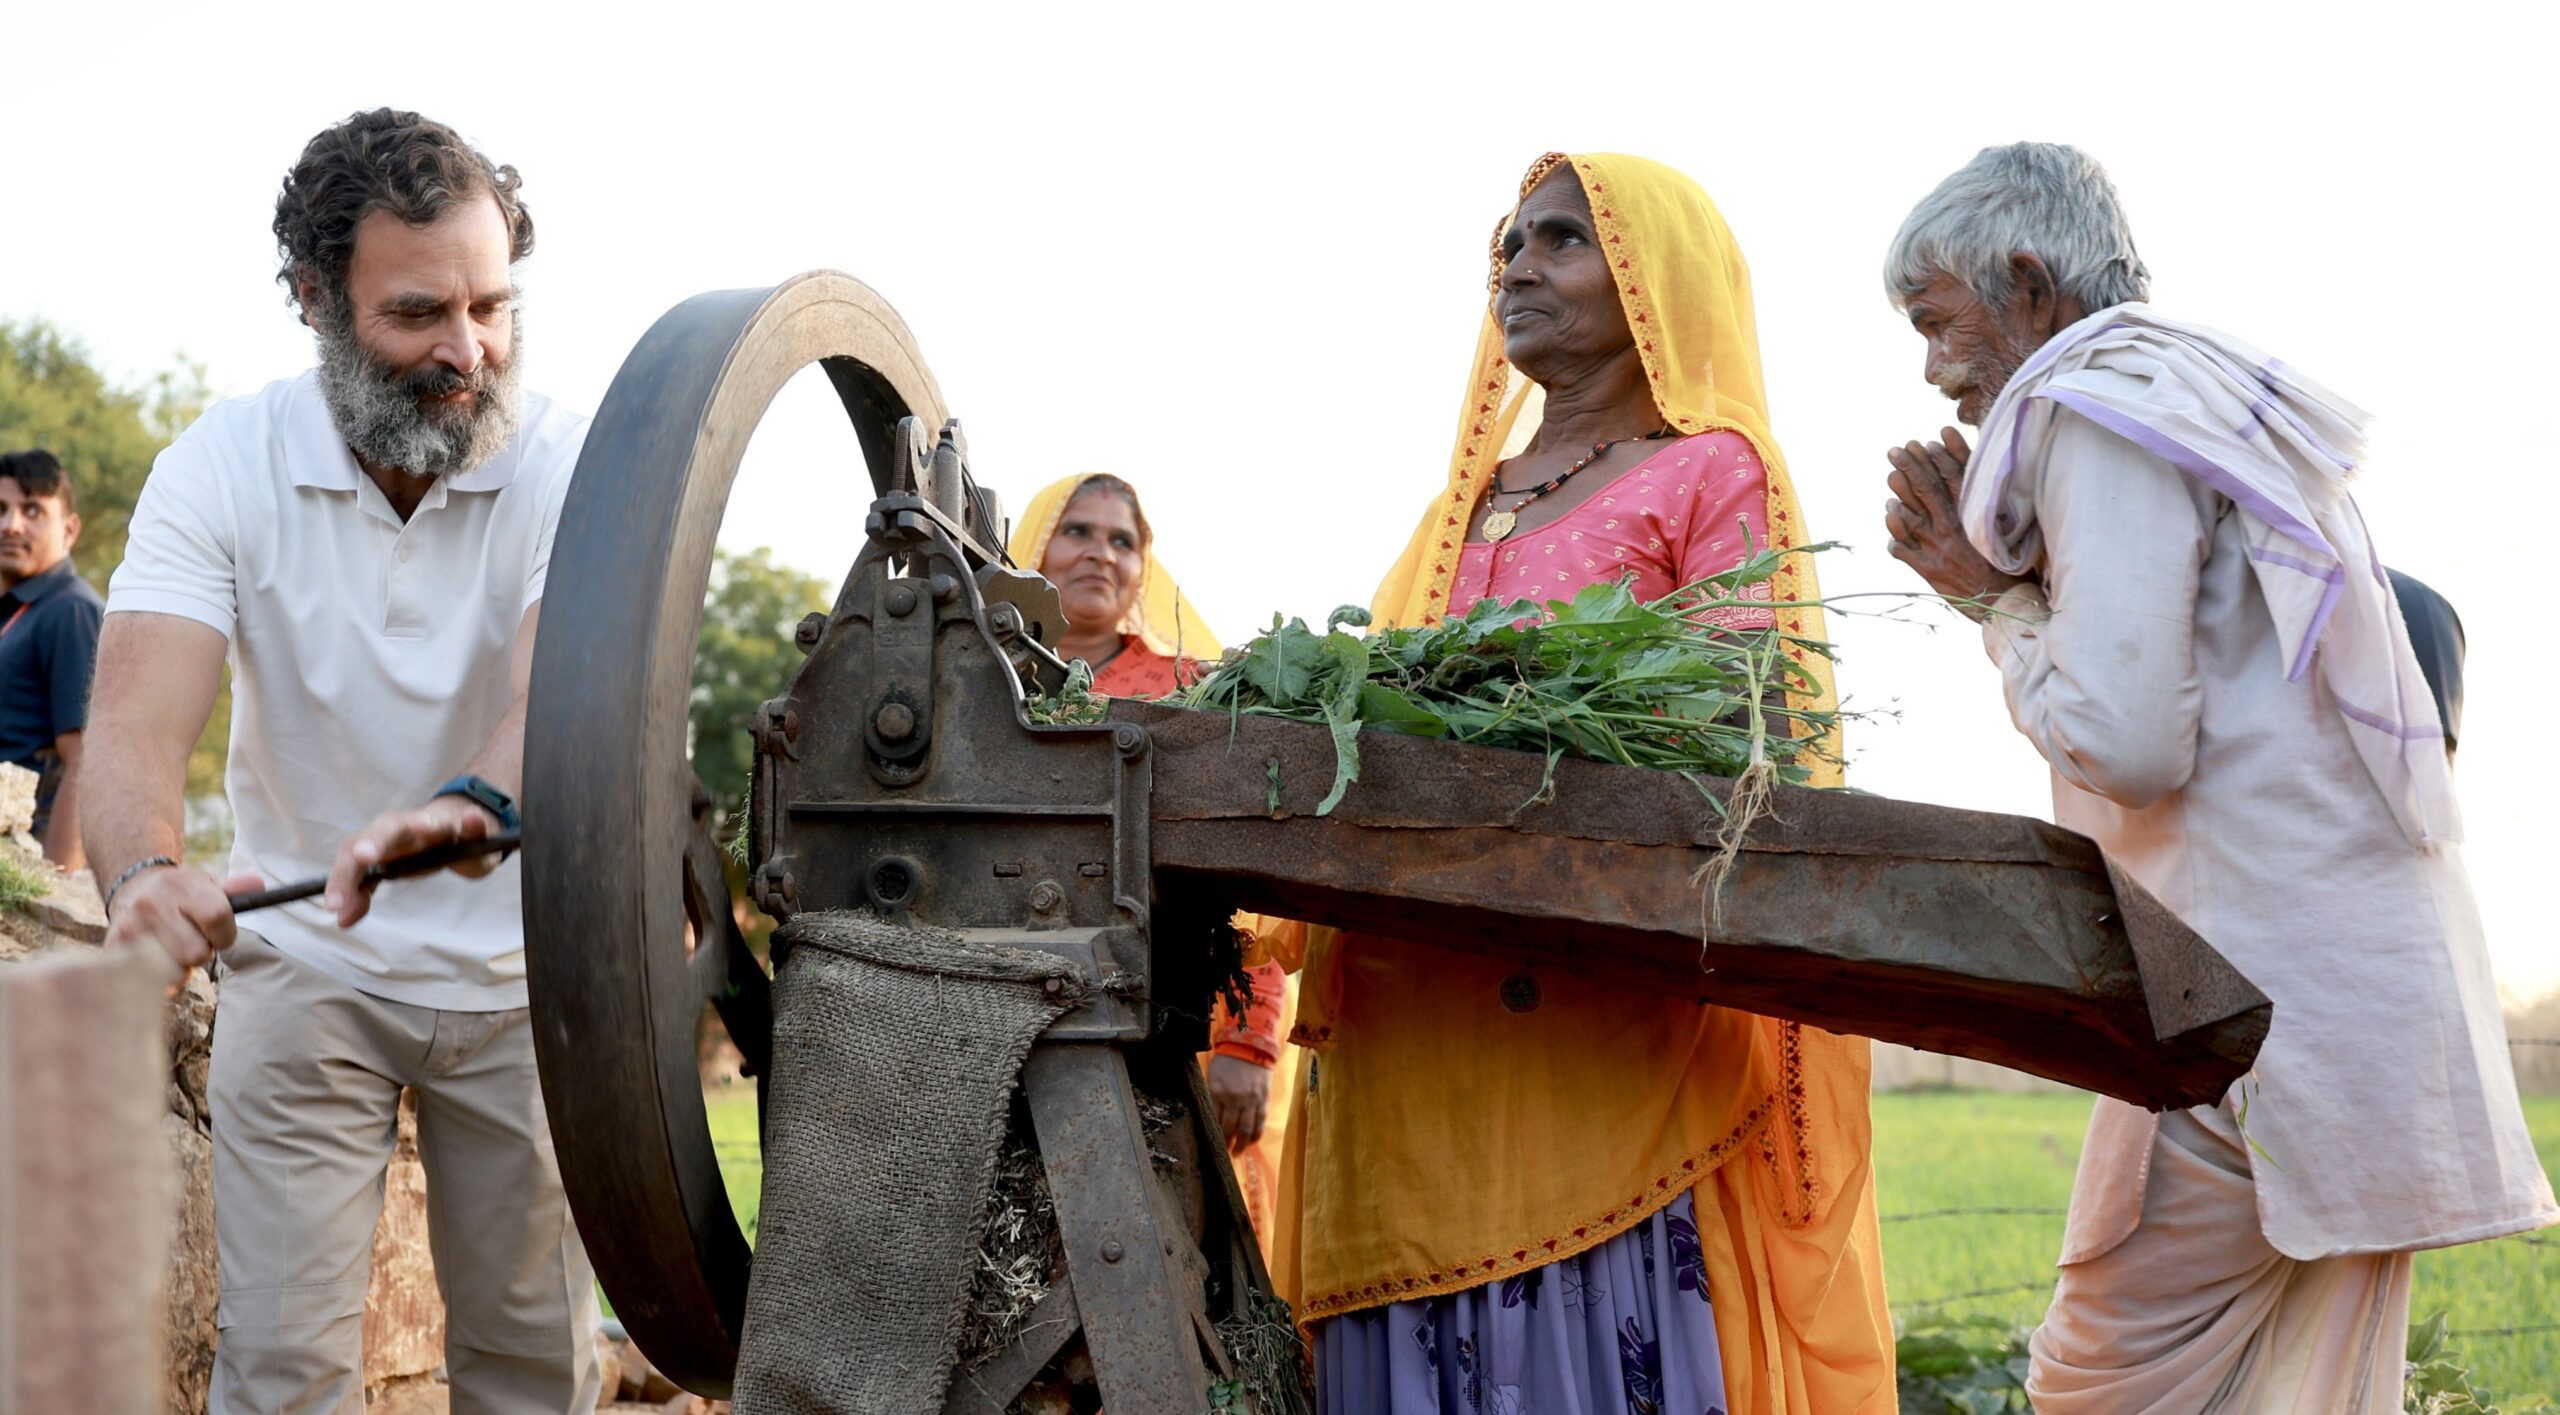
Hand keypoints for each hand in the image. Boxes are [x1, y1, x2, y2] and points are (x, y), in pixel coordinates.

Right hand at [104, 864, 263, 983]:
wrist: (133, 889)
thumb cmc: (182, 894)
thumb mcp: (206, 884)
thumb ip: (234, 890)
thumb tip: (257, 885)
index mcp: (181, 885)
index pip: (217, 916)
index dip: (226, 934)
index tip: (220, 935)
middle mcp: (152, 904)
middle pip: (197, 953)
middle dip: (202, 952)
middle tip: (193, 940)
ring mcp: (130, 928)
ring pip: (175, 972)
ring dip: (180, 967)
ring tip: (173, 948)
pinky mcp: (114, 948)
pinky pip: (151, 982)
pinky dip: (159, 978)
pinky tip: (156, 958)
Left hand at [323, 794, 500, 928]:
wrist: (460, 824)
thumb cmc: (419, 851)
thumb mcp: (390, 873)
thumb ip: (363, 893)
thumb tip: (341, 920)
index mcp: (381, 840)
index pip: (354, 853)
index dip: (342, 878)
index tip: (334, 907)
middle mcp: (406, 828)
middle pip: (386, 829)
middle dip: (374, 841)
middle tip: (363, 856)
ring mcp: (440, 824)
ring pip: (430, 821)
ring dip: (425, 822)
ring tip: (423, 827)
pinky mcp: (471, 827)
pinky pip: (472, 824)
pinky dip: (472, 822)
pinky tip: (472, 820)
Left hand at [1206, 1053, 1272, 1150]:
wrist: (1250, 1045)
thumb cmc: (1227, 1060)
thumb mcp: (1213, 1076)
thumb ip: (1213, 1096)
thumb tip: (1211, 1116)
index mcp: (1217, 1091)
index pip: (1214, 1119)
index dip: (1213, 1134)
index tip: (1211, 1143)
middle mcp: (1234, 1098)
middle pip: (1229, 1128)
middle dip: (1225, 1142)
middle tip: (1223, 1151)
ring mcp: (1250, 1100)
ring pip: (1245, 1129)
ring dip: (1241, 1144)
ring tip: (1236, 1153)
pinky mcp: (1263, 1099)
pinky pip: (1260, 1122)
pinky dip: (1255, 1134)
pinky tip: (1251, 1142)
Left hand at [1884, 427, 2028, 621]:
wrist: (2005, 603)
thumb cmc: (2012, 567)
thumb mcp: (2009, 532)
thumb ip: (1997, 508)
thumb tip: (1991, 484)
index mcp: (1974, 516)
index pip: (1955, 478)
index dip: (1940, 458)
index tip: (1929, 442)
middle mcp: (1953, 528)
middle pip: (1927, 490)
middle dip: (1910, 467)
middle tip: (1895, 450)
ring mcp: (1938, 549)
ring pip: (1911, 516)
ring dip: (1898, 496)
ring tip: (1891, 478)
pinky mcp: (1929, 569)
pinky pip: (1903, 550)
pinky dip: (1894, 534)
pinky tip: (1891, 518)